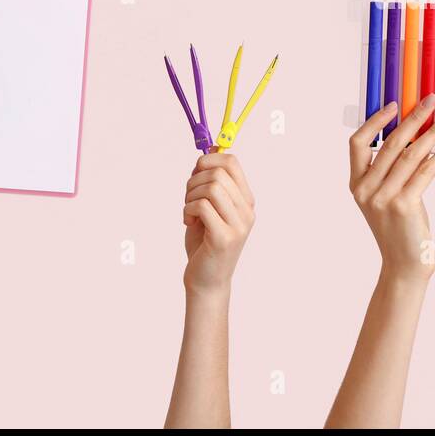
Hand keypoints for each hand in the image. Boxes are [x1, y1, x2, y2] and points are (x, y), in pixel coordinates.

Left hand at [182, 153, 255, 295]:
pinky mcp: (225, 238)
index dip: (209, 159)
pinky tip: (188, 223)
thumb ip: (209, 183)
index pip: (232, 162)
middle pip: (218, 172)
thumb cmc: (205, 243)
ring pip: (211, 187)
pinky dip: (188, 211)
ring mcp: (238, 225)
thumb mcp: (208, 209)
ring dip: (190, 197)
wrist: (207, 281)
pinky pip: (202, 207)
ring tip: (188, 212)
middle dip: (194, 181)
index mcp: (245, 201)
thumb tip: (207, 153)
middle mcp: (246, 211)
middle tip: (188, 199)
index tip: (195, 173)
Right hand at [348, 94, 434, 281]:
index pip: (357, 143)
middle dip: (414, 118)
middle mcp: (366, 190)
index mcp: (356, 184)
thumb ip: (391, 171)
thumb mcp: (386, 197)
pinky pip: (426, 170)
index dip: (375, 121)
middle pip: (390, 143)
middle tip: (431, 101)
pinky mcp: (404, 205)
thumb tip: (413, 135)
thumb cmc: (400, 229)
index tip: (394, 105)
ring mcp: (383, 198)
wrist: (406, 265)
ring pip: (411, 154)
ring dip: (433, 131)